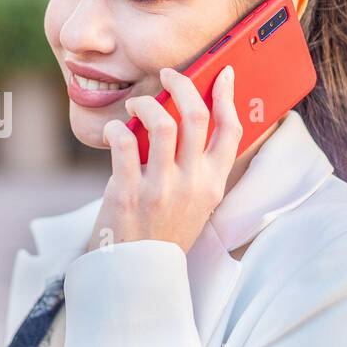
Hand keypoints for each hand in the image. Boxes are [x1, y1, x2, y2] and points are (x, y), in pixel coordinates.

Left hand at [86, 65, 241, 254]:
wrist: (137, 273)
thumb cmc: (164, 230)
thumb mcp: (195, 202)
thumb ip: (196, 166)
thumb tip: (185, 117)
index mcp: (213, 184)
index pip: (231, 130)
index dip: (228, 95)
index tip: (222, 73)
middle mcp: (192, 184)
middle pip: (196, 116)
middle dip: (182, 84)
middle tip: (168, 75)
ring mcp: (161, 188)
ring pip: (161, 122)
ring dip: (145, 103)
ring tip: (135, 105)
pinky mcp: (128, 193)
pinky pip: (123, 143)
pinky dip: (116, 128)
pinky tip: (115, 129)